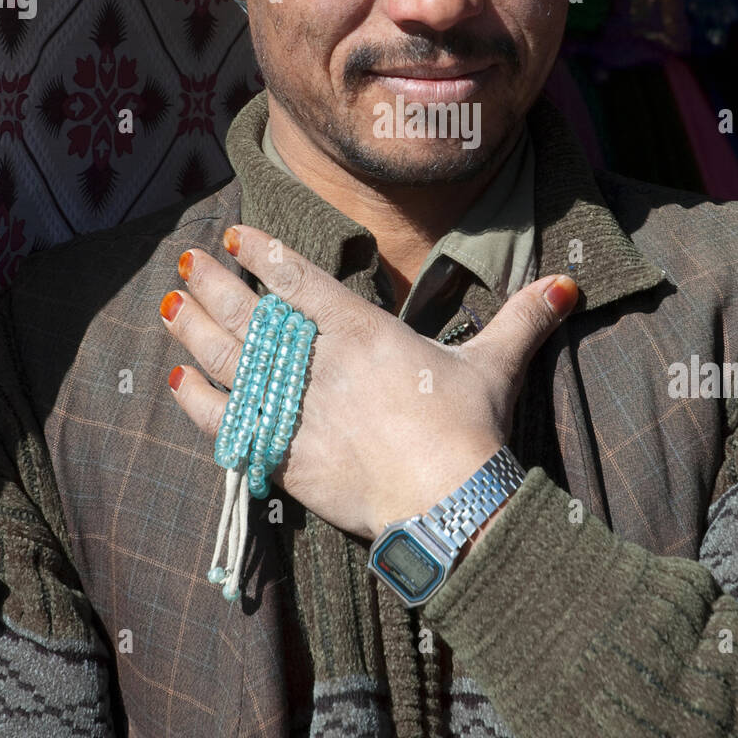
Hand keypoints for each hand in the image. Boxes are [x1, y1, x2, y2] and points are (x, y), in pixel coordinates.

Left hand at [160, 225, 577, 540]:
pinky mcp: (284, 456)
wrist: (449, 501)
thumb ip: (523, 317)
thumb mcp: (495, 363)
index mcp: (362, 331)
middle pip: (250, 314)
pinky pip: (227, 423)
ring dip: (194, 331)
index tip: (236, 236)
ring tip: (168, 305)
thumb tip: (569, 283)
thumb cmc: (469, 427)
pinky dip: (197, 403)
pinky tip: (175, 383)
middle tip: (186, 261)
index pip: (299, 280)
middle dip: (213, 285)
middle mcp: (318, 362)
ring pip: (230, 362)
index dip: (264, 254)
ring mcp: (296, 408)